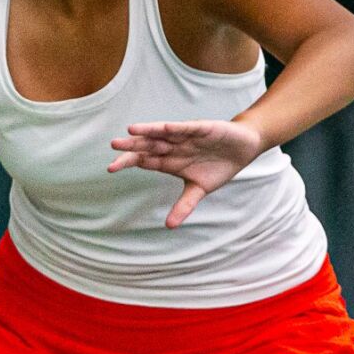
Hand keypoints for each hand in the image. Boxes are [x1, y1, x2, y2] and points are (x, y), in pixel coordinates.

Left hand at [108, 120, 265, 227]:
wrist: (243, 148)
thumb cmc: (218, 167)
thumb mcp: (199, 189)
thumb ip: (184, 205)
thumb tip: (169, 226)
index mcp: (170, 162)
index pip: (145, 161)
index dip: (128, 162)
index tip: (111, 167)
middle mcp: (174, 147)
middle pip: (148, 146)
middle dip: (132, 147)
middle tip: (113, 146)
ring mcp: (186, 137)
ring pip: (163, 134)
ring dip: (148, 132)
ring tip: (131, 131)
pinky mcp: (202, 129)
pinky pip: (185, 128)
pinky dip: (174, 128)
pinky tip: (162, 127)